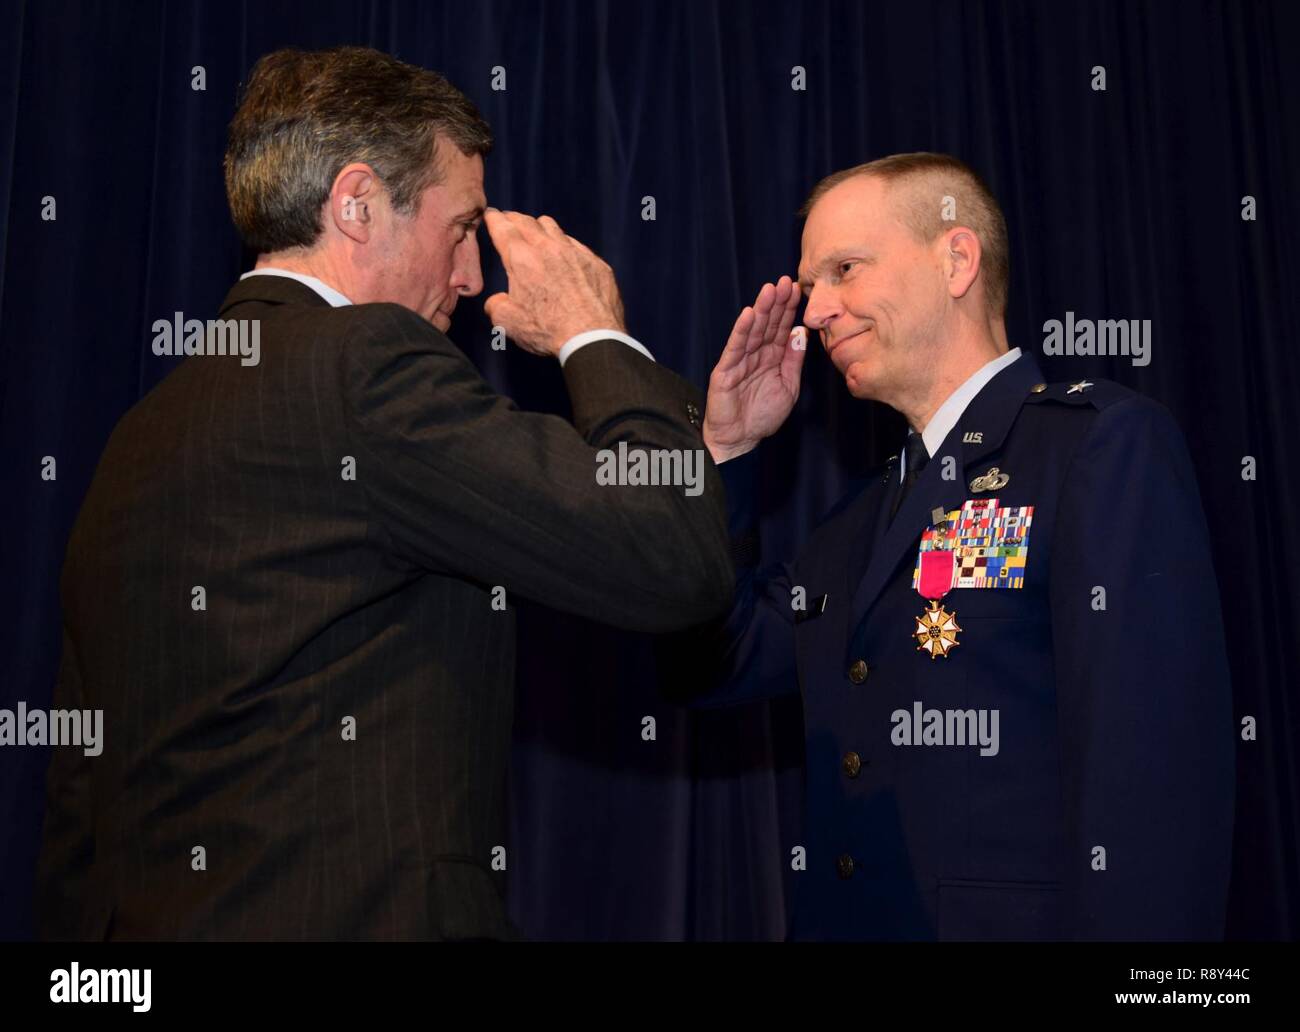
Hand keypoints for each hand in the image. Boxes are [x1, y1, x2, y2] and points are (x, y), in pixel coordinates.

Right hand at [482, 209, 625, 356]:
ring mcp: (575, 252)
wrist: (592, 338)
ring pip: (553, 227)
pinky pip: (576, 245)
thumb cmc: (548, 331)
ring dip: (540, 228)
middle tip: (509, 221)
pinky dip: (565, 246)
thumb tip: (498, 301)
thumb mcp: (508, 323)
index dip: (494, 219)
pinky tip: (565, 257)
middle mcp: (548, 248)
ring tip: (536, 234)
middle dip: (514, 219)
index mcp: (522, 259)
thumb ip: (496, 305)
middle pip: (527, 222)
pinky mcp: (595, 263)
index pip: (502, 227)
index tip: (491, 215)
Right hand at [702, 276, 805, 463]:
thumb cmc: (762, 415)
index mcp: (771, 357)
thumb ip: (794, 360)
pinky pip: (734, 348)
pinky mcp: (725, 370)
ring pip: (752, 331)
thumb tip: (801, 333)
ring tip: (769, 290)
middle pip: (767, 324)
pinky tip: (748, 315)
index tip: (799, 289)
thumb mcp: (789, 386)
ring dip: (760, 309)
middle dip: (776, 302)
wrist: (740, 440)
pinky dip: (741, 331)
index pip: (781, 328)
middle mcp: (756, 354)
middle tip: (786, 281)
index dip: (789, 309)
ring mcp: (739, 360)